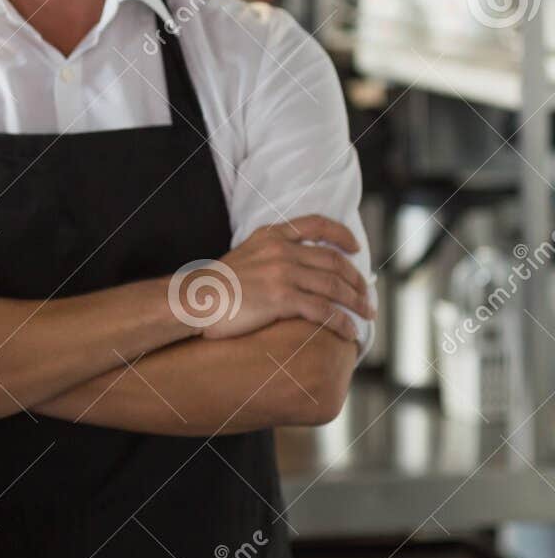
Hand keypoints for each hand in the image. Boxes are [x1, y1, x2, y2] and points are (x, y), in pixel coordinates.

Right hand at [177, 216, 374, 342]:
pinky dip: (342, 323)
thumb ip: (269, 254)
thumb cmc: (213, 287)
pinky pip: (324, 311)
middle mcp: (280, 250)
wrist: (192, 301)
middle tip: (366, 296)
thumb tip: (294, 268)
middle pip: (333, 261)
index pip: (316, 224)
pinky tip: (349, 333)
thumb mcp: (243, 255)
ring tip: (365, 315)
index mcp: (270, 236)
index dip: (341, 235)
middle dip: (357, 280)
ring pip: (334, 287)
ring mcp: (282, 273)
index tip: (355, 248)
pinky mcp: (281, 299)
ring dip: (356, 303)